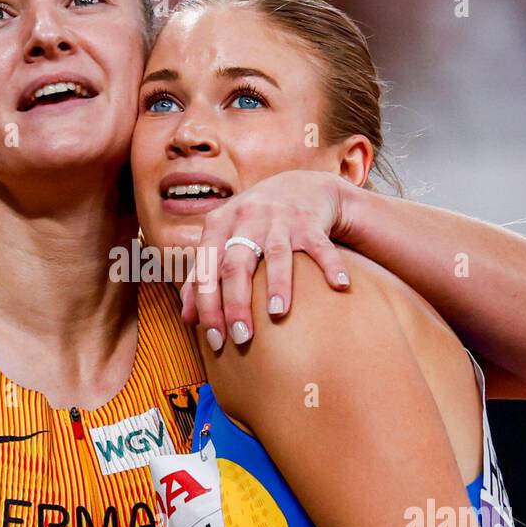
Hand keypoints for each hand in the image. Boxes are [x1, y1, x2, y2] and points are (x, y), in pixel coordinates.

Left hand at [182, 170, 355, 349]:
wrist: (300, 186)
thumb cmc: (253, 223)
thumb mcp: (223, 239)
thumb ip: (203, 276)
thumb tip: (186, 318)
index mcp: (219, 226)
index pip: (207, 270)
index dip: (208, 306)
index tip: (214, 340)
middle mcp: (246, 219)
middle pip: (236, 265)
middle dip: (236, 303)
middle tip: (241, 337)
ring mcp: (280, 219)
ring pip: (276, 254)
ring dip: (277, 284)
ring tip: (277, 313)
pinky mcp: (310, 221)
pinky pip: (320, 245)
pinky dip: (331, 264)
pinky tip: (339, 285)